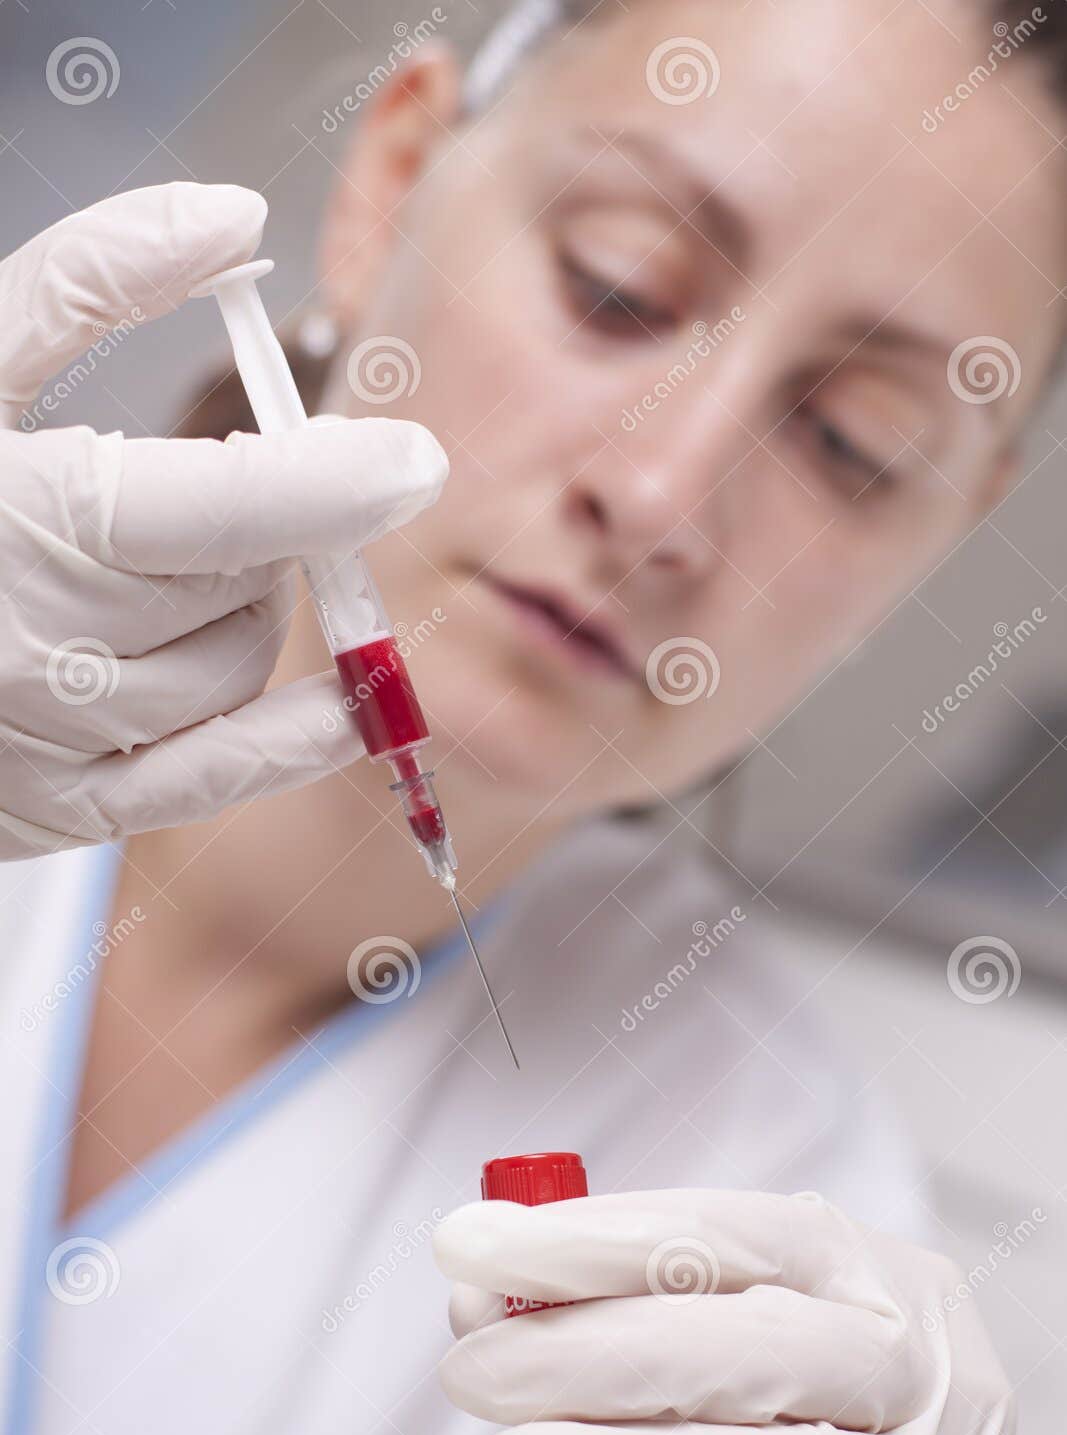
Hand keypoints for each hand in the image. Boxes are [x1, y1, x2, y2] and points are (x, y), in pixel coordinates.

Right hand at [0, 183, 447, 857]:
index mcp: (32, 522)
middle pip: (248, 584)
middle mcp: (53, 650)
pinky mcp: (65, 808)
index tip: (414, 460)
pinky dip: (298, 738)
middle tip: (227, 487)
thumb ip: (92, 278)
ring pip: (239, 667)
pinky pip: (219, 780)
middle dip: (269, 524)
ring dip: (248, 603)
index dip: (337, 484)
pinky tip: (351, 704)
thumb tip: (235, 220)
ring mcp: (60, 742)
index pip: (232, 511)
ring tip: (180, 561)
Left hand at [435, 1189, 1014, 1434]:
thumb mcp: (719, 1334)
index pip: (727, 1233)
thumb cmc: (790, 1403)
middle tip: (475, 1369)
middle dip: (597, 1352)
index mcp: (863, 1269)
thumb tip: (479, 1304)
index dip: (591, 1238)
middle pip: (755, 1348)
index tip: (469, 1248)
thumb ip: (611, 1311)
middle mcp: (917, 1367)